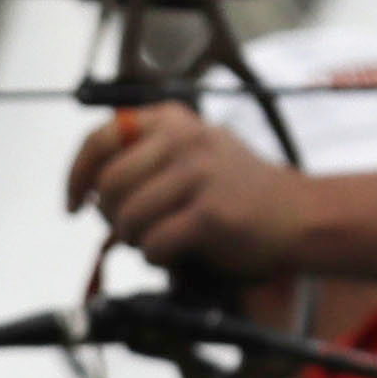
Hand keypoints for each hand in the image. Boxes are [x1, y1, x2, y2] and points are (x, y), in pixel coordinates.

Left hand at [66, 109, 306, 281]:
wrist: (303, 215)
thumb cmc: (241, 191)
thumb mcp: (196, 153)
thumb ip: (146, 155)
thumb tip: (87, 186)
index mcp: (177, 121)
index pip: (102, 138)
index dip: (77, 174)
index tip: (73, 201)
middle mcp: (188, 139)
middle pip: (109, 184)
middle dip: (110, 216)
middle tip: (131, 229)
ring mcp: (201, 174)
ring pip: (127, 216)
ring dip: (134, 238)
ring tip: (157, 238)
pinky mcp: (211, 213)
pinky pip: (153, 243)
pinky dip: (157, 256)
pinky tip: (179, 251)